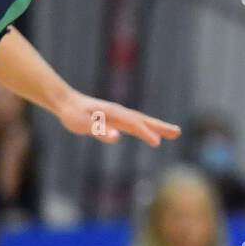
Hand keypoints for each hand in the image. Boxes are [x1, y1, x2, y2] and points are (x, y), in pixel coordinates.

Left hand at [55, 88, 181, 146]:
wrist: (66, 102)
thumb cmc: (73, 114)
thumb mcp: (82, 124)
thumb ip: (99, 130)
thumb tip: (117, 138)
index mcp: (114, 113)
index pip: (134, 124)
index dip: (146, 133)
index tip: (157, 143)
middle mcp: (120, 113)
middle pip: (144, 120)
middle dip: (161, 126)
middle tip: (178, 132)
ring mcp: (119, 116)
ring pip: (142, 122)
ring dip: (157, 127)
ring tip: (173, 133)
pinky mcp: (115, 120)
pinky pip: (134, 125)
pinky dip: (146, 129)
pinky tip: (150, 134)